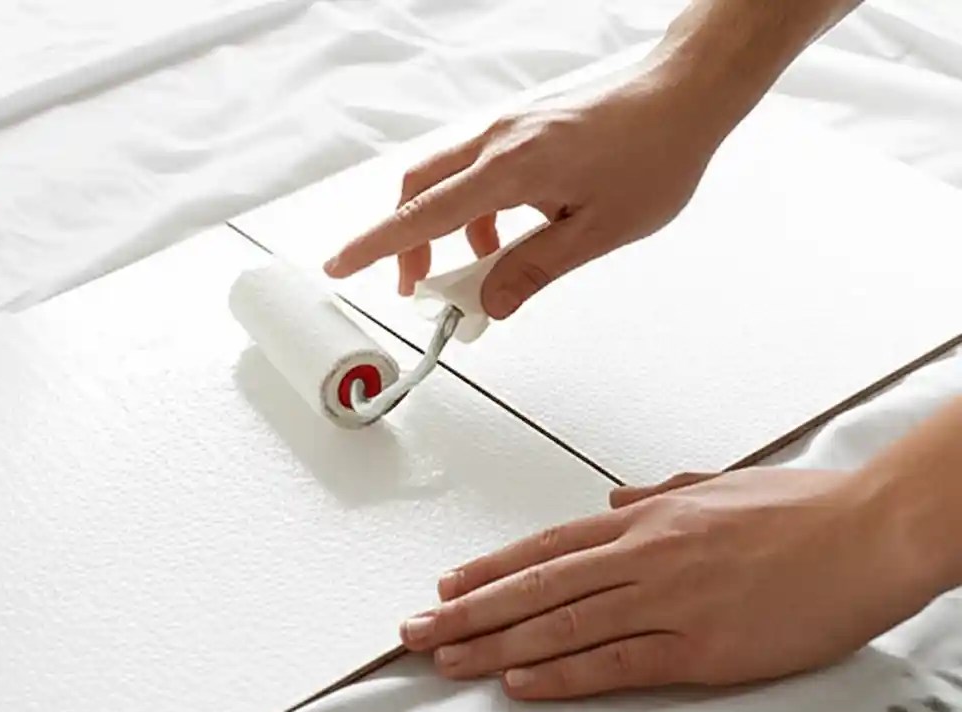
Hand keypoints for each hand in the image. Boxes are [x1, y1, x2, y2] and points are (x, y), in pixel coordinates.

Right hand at [323, 64, 727, 318]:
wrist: (685, 96)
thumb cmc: (656, 153)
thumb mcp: (598, 232)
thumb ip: (535, 269)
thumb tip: (491, 301)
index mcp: (511, 169)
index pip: (423, 215)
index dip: (376, 246)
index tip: (340, 265)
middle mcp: (498, 142)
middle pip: (419, 192)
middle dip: (407, 244)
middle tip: (421, 287)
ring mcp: (507, 131)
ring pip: (446, 180)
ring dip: (446, 228)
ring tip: (477, 270)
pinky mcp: (521, 130)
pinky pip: (475, 171)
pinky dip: (474, 208)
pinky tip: (507, 236)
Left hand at [399, 467, 944, 699]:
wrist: (870, 532)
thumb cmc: (806, 510)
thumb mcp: (720, 486)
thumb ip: (660, 493)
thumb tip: (615, 496)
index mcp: (649, 519)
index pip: (548, 543)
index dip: (491, 568)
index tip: (450, 585)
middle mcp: (645, 555)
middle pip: (536, 584)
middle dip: (469, 610)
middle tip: (420, 630)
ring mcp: (669, 601)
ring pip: (560, 624)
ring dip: (496, 645)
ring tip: (448, 658)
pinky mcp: (701, 647)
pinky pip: (616, 662)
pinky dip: (564, 674)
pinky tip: (523, 683)